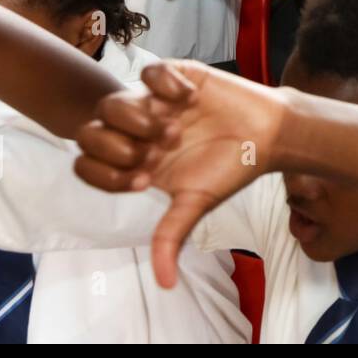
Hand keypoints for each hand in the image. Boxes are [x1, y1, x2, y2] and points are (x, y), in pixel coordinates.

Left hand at [74, 61, 286, 287]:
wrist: (270, 135)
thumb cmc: (233, 168)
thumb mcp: (197, 203)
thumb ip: (171, 237)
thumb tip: (164, 284)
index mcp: (135, 160)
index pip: (87, 165)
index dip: (106, 175)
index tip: (144, 181)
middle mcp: (137, 130)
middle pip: (90, 132)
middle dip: (119, 146)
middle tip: (159, 152)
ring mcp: (155, 102)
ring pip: (113, 101)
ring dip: (140, 118)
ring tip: (175, 128)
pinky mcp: (177, 76)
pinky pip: (150, 72)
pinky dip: (165, 86)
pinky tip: (191, 99)